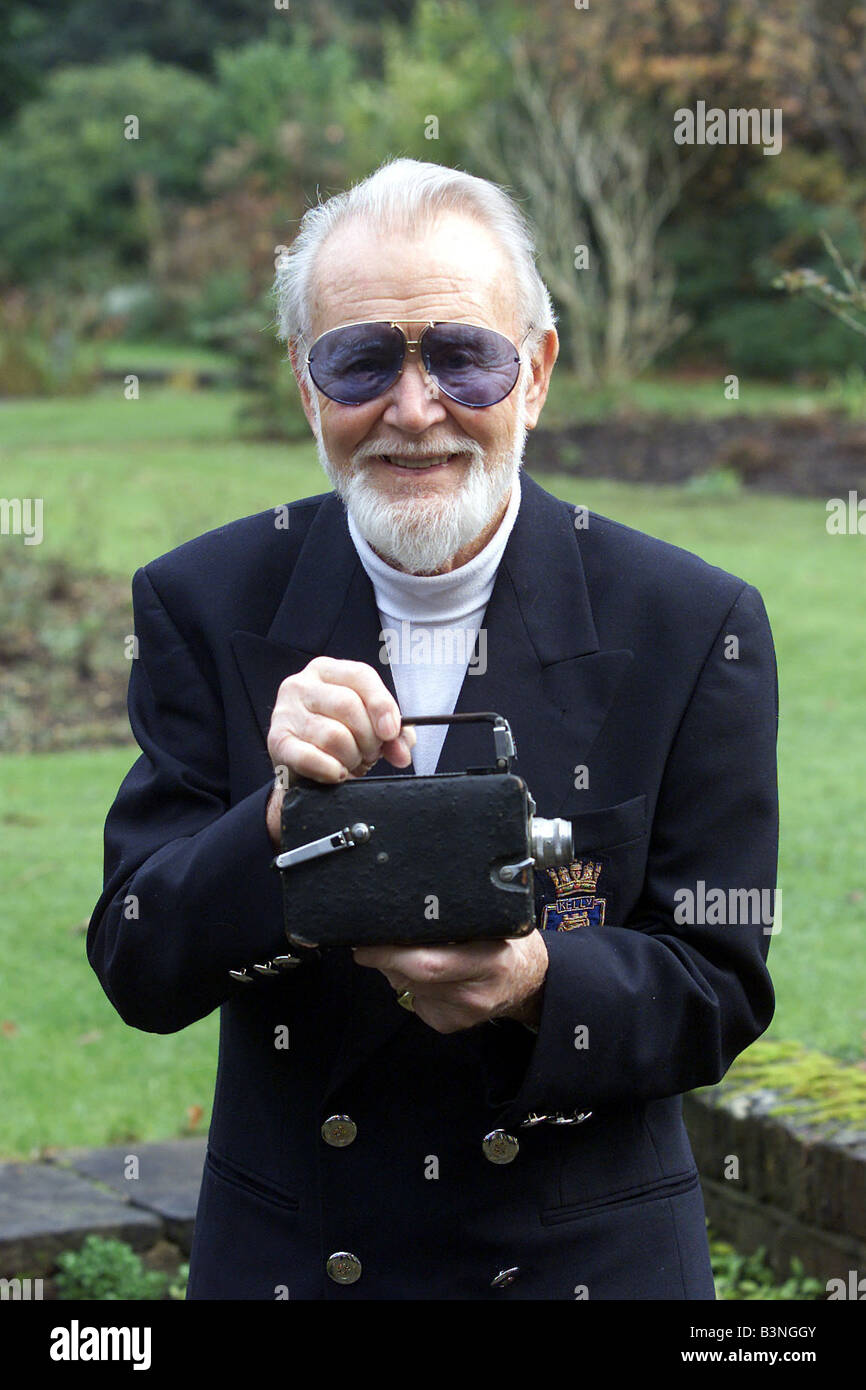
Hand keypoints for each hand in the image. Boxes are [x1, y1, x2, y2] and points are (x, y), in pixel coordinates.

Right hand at [265, 657, 415, 849]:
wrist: (303, 768)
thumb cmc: (339, 739)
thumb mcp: (370, 727)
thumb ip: (393, 734)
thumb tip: (401, 752)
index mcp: (327, 671)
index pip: (360, 675)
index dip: (381, 705)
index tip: (391, 732)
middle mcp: (302, 684)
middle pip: (347, 705)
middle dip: (368, 737)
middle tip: (370, 753)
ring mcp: (285, 712)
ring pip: (332, 734)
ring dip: (351, 756)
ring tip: (351, 762)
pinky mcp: (277, 741)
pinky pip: (309, 757)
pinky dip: (330, 769)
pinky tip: (337, 774)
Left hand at [352, 930, 548, 1033]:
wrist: (530, 982)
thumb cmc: (509, 944)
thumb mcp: (493, 923)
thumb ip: (458, 918)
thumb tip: (404, 915)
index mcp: (489, 960)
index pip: (428, 962)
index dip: (391, 953)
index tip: (367, 941)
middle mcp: (476, 992)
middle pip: (413, 977)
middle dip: (384, 959)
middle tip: (368, 944)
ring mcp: (462, 1013)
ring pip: (408, 989)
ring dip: (396, 970)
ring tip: (408, 951)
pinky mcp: (451, 1024)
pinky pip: (414, 1001)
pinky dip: (409, 985)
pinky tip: (427, 975)